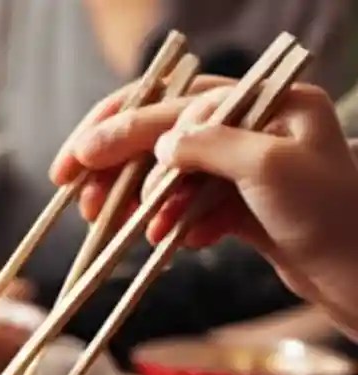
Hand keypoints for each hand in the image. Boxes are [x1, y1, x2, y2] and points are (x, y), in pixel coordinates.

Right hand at [51, 78, 357, 337]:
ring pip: (169, 174)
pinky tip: (165, 243)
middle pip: (163, 134)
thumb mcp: (268, 169)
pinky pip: (188, 207)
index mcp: (268, 101)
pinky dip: (169, 225)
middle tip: (73, 190)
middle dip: (115, 164)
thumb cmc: (331, 217)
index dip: (118, 126)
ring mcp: (246, 168)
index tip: (80, 157)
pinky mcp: (243, 206)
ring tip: (107, 223)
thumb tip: (157, 145)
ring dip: (135, 200)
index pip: (173, 100)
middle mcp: (255, 126)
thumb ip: (208, 146)